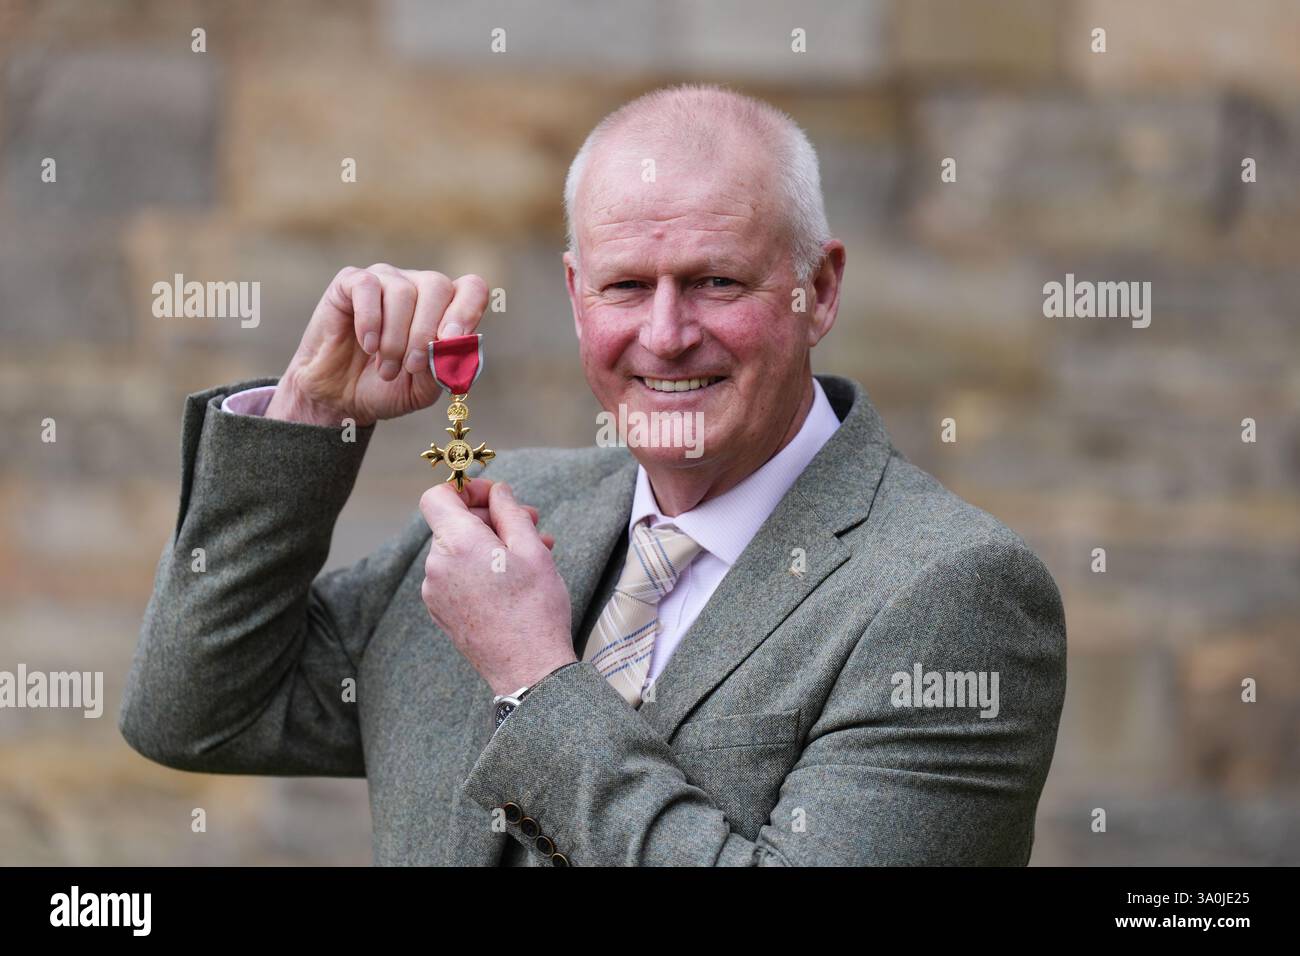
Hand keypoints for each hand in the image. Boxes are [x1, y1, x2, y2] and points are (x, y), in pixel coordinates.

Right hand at [266, 265, 489, 425]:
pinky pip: (367, 287)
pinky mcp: (350, 282)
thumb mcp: (424, 388)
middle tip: (410, 367)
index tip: (450, 340)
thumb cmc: (387, 387)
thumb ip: (445, 366)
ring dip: (394, 338)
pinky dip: (370, 321)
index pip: (471, 289)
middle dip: (424, 333)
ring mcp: (385, 280)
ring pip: (402, 291)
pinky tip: (368, 345)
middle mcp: (418, 286)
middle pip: (437, 286)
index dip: (466, 311)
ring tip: (386, 368)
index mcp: (444, 308)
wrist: (340, 396)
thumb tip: (455, 343)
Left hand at [420, 481, 575, 696]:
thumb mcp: (532, 549)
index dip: (466, 489)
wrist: (528, 669)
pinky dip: (480, 568)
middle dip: (491, 518)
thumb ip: (510, 512)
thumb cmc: (535, 608)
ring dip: (491, 544)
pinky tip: (512, 578)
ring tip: (533, 553)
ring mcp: (435, 592)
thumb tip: (498, 492)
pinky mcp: (441, 611)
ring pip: (459, 551)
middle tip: (532, 523)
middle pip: (454, 524)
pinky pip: (457, 576)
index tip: (495, 496)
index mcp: (457, 544)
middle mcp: (437, 566)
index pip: (438, 497)